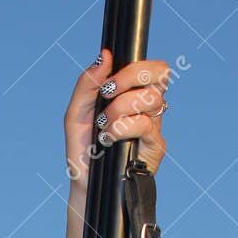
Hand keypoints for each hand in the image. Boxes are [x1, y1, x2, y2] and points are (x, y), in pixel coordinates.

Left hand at [64, 49, 169, 187]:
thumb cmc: (83, 148)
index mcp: (132, 94)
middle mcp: (147, 108)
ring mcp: (153, 126)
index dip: (134, 66)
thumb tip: (105, 55)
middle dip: (130, 77)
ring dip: (120, 108)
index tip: (107, 84)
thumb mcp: (76, 112)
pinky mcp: (155, 146)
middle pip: (161, 73)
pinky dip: (121, 128)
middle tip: (108, 94)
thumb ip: (88, 82)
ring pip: (151, 99)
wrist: (85, 183)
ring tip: (103, 125)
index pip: (152, 67)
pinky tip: (107, 139)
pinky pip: (145, 125)